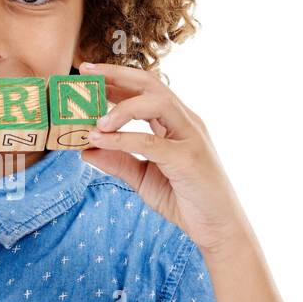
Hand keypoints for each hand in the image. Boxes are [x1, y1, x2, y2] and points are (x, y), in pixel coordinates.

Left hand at [77, 61, 250, 255]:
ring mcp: (190, 137)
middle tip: (86, 73)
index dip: (116, 79)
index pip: (145, 89)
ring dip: (122, 107)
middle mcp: (185, 122)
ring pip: (157, 102)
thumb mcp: (143, 178)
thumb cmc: (184, 200)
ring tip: (95, 121)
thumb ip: (118, 161)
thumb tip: (85, 150)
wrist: (217, 228)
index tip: (87, 74)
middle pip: (152, 83)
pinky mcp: (188, 158)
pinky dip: (123, 138)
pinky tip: (100, 140)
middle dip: (117, 74)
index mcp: (175, 123)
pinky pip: (151, 141)